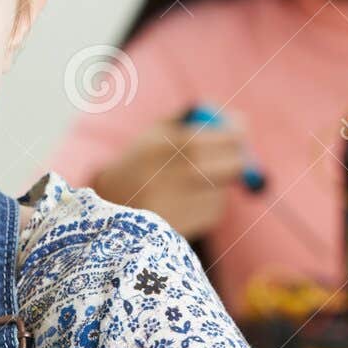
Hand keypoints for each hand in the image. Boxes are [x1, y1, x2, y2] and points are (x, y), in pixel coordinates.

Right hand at [92, 113, 247, 239]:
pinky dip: (209, 203)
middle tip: (237, 154)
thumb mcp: (156, 134)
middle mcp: (169, 178)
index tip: (241, 131)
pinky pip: (213, 210)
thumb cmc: (140, 161)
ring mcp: (175, 206)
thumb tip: (240, 121)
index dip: (233, 134)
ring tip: (191, 181)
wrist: (107, 206)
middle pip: (228, 167)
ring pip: (221, 190)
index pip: (215, 139)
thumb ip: (193, 120)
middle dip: (238, 159)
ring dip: (219, 183)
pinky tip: (184, 201)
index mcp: (162, 149)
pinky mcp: (181, 227)